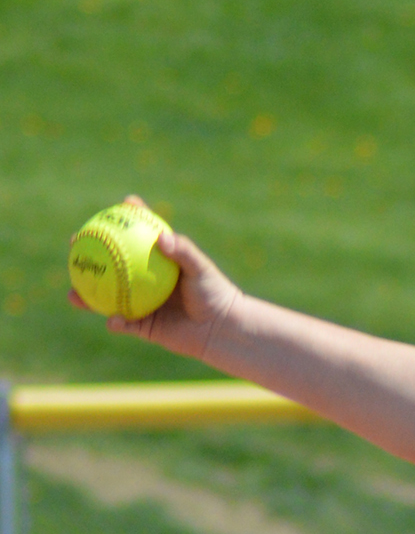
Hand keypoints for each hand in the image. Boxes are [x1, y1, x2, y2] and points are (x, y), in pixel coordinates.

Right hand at [68, 195, 242, 360]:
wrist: (222, 328)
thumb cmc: (215, 294)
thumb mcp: (201, 269)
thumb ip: (183, 252)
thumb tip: (162, 238)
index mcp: (158, 263)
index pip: (140, 236)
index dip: (129, 219)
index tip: (122, 204)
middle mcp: (145, 280)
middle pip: (110, 263)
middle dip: (89, 254)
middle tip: (76, 244)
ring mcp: (142, 302)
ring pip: (106, 296)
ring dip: (87, 294)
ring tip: (73, 292)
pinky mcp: (144, 325)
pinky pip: (124, 324)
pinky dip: (116, 322)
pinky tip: (111, 319)